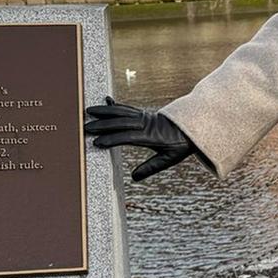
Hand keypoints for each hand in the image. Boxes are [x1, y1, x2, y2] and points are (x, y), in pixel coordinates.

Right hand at [83, 97, 198, 179]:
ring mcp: (143, 116)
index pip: (126, 137)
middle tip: (85, 128)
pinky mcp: (143, 113)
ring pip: (121, 112)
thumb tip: (134, 177)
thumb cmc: (180, 145)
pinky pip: (127, 108)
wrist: (192, 127)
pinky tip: (106, 100)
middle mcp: (144, 123)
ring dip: (104, 111)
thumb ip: (151, 168)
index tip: (96, 143)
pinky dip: (116, 105)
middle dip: (102, 124)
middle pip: (120, 122)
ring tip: (88, 110)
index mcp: (150, 136)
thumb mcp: (169, 159)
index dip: (111, 139)